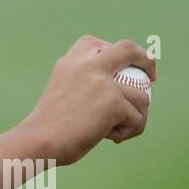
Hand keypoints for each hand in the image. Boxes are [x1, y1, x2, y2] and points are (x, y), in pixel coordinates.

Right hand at [20, 36, 154, 166]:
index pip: (99, 45)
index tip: (122, 66)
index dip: (115, 53)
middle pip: (128, 49)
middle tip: (152, 78)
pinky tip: (112, 139)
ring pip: (141, 96)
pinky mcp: (113, 102)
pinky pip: (137, 118)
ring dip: (136, 115)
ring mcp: (103, 82)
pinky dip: (129, 131)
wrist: (36, 143)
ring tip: (118, 131)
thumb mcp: (61, 95)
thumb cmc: (45, 130)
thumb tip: (115, 96)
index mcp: (70, 62)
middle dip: (146, 60)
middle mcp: (88, 66)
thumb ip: (83, 86)